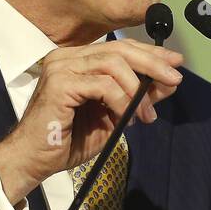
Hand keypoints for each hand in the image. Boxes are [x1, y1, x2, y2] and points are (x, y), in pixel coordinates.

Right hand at [0, 39, 183, 204]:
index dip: (150, 53)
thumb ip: (138, 97)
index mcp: (77, 61)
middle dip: (152, 63)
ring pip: (113, 64)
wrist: (35, 161)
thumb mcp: (114, 116)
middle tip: (174, 78)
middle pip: (119, 49)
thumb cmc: (68, 141)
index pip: (119, 48)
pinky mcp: (59, 84)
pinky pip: (103, 85)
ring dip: (137, 90)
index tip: (175, 62)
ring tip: (147, 115)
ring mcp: (61, 68)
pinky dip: (121, 102)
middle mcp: (67, 58)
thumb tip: (168, 83)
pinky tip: (126, 119)